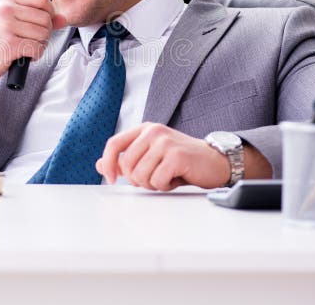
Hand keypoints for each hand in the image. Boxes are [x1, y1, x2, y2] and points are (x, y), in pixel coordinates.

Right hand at [0, 0, 67, 89]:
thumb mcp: (12, 24)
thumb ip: (37, 19)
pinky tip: (24, 57)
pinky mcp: (9, 44)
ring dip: (40, 46)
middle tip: (32, 41)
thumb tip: (63, 19)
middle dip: (45, 33)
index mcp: (7, 0)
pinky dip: (35, 56)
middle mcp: (6, 9)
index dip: (50, 13)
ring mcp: (7, 26)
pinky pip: (37, 48)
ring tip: (27, 49)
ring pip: (44, 34)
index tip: (43, 24)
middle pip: (46, 18)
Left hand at [95, 123, 230, 190]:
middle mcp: (153, 131)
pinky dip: (165, 186)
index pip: (114, 143)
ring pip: (140, 175)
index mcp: (144, 129)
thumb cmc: (182, 161)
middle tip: (155, 178)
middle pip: (126, 165)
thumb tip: (99, 165)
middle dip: (138, 179)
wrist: (215, 162)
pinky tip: (176, 178)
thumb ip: (126, 159)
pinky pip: (157, 180)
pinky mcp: (176, 155)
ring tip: (167, 176)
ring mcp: (165, 142)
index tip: (110, 179)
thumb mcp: (150, 156)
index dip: (108, 163)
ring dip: (153, 184)